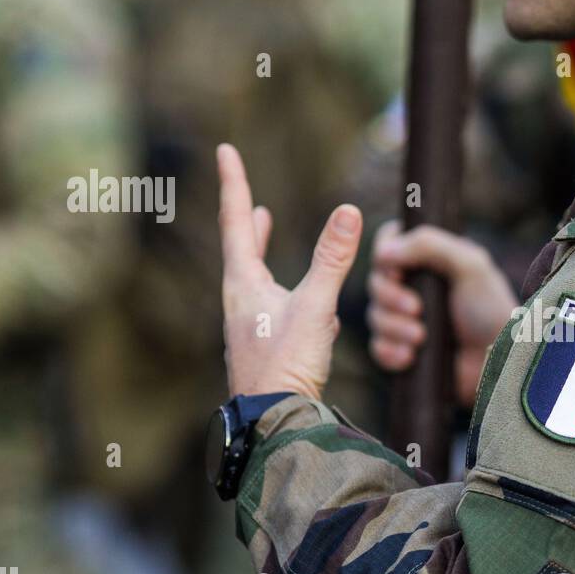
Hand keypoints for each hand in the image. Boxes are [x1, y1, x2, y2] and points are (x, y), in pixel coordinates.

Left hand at [217, 143, 362, 400]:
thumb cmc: (286, 367)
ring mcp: (250, 328)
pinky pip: (275, 311)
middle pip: (242, 251)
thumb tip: (349, 211)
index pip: (237, 222)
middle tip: (251, 200)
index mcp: (244, 285)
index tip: (225, 150)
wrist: (272, 423)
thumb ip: (333, 260)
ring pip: (258, 280)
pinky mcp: (264, 351)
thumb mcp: (316, 308)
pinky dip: (286, 295)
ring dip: (263, 255)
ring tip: (266, 239)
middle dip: (249, 222)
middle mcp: (241, 303)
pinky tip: (308, 311)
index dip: (234, 183)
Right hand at [368, 222, 518, 406]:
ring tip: (421, 337)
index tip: (397, 271)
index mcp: (429, 259)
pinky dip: (390, 352)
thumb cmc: (491, 309)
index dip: (383, 255)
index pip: (388, 243)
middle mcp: (414, 286)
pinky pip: (378, 348)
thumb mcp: (471, 265)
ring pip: (375, 317)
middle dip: (390, 297)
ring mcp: (407, 319)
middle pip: (376, 282)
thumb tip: (386, 249)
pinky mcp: (404, 349)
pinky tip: (410, 357)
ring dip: (394, 328)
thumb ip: (430, 244)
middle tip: (417, 309)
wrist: (499, 360)